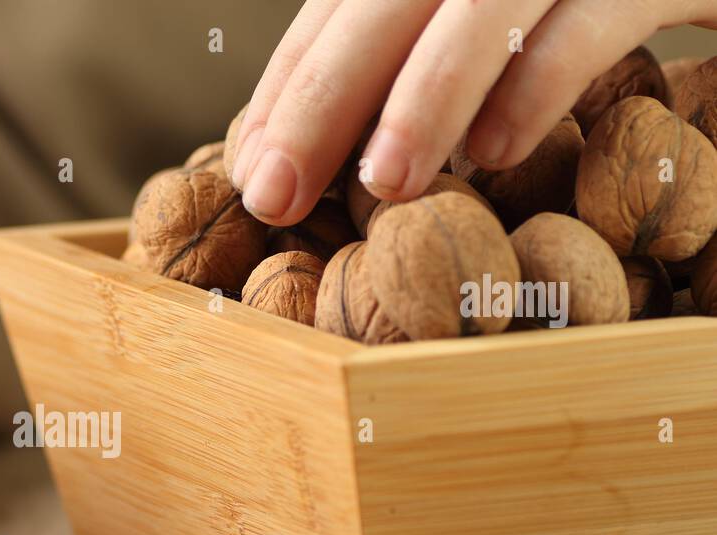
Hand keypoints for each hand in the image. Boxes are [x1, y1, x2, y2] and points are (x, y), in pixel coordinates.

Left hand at [230, 0, 716, 225]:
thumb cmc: (599, 4)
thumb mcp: (497, 19)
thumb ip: (411, 55)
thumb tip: (298, 148)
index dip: (292, 83)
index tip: (254, 168)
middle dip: (323, 97)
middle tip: (276, 194)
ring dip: (427, 93)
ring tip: (384, 184)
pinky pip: (603, 8)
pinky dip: (544, 77)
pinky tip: (496, 150)